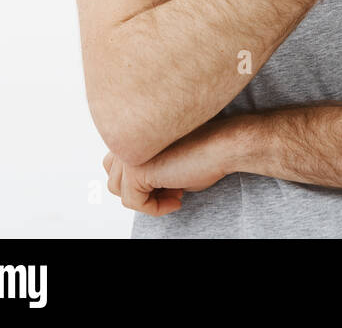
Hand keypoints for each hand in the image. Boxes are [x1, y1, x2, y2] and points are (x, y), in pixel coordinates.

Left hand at [102, 119, 234, 214]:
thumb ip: (151, 171)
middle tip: (173, 191)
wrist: (225, 144)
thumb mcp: (172, 163)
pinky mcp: (136, 170)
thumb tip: (144, 190)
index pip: (118, 163)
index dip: (145, 180)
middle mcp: (129, 140)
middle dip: (141, 189)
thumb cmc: (207, 151)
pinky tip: (177, 201)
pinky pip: (134, 202)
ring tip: (175, 194)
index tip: (173, 185)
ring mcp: (130, 154)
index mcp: (137, 132)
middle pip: (115, 176)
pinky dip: (155, 208)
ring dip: (147, 199)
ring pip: (120, 191)